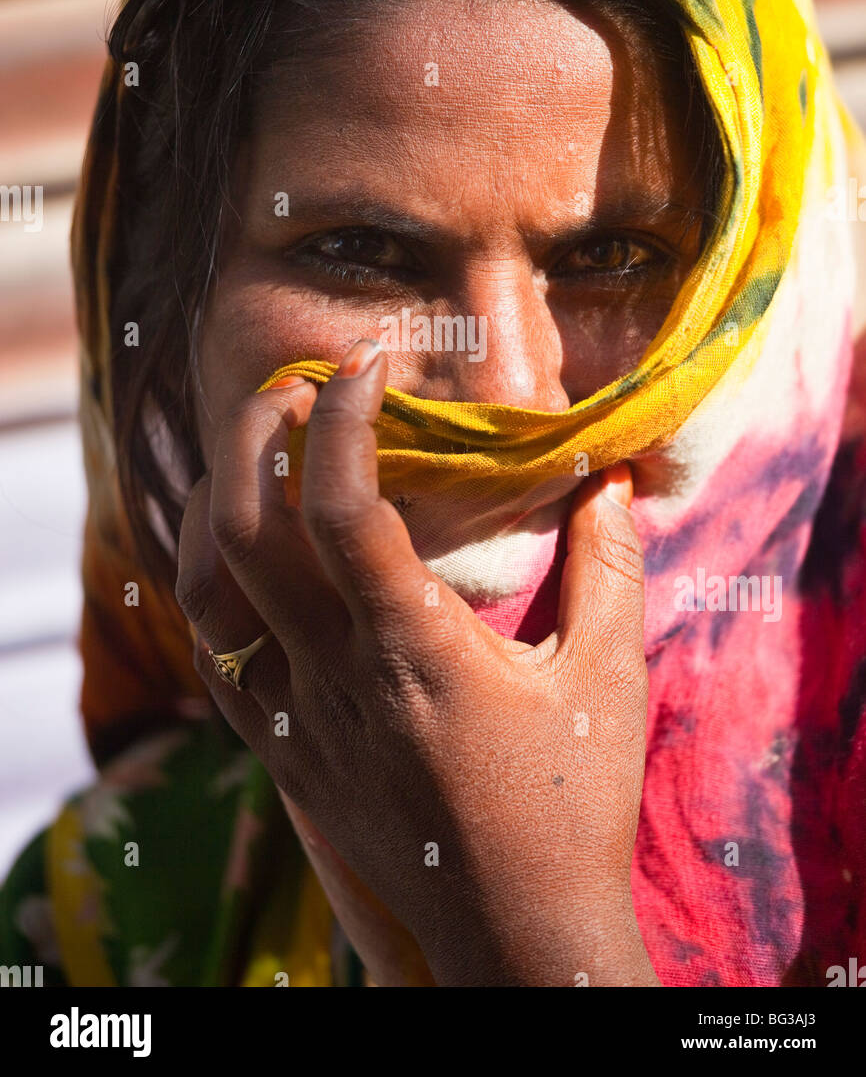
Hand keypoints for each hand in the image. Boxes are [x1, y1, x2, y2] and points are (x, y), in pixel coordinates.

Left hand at [177, 338, 656, 986]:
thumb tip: (609, 478)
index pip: (343, 508)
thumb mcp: (609, 676)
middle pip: (245, 533)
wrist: (517, 929)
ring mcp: (297, 719)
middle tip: (292, 387)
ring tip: (252, 454)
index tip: (369, 366)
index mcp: (414, 650)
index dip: (342, 418)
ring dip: (213, 505)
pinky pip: (213, 658)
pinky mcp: (283, 754)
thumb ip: (607, 567)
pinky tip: (235, 556)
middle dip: (252, 436)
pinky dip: (209, 588)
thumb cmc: (572, 803)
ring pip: (206, 594)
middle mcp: (335, 678)